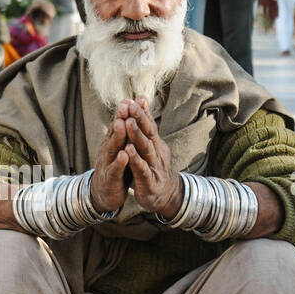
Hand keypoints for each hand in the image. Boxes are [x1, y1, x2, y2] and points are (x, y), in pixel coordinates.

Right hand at [90, 105, 130, 213]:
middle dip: (120, 118)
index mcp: (113, 142)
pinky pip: (115, 168)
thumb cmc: (116, 168)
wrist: (104, 193)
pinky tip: (124, 155)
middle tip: (125, 104)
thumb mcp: (121, 148)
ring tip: (122, 123)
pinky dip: (119, 162)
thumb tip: (130, 111)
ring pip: (112, 148)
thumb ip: (126, 132)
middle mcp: (108, 149)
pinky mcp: (110, 178)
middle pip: (114, 132)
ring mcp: (107, 163)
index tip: (132, 98)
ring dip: (117, 136)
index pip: (119, 124)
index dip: (125, 111)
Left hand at [120, 96, 180, 217]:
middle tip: (131, 105)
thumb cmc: (155, 168)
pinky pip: (142, 168)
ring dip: (137, 135)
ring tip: (129, 123)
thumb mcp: (152, 148)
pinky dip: (135, 159)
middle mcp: (157, 152)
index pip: (149, 124)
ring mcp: (154, 166)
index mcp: (155, 144)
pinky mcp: (149, 181)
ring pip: (146, 148)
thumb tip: (143, 106)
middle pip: (149, 132)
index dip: (143, 111)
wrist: (166, 196)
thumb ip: (146, 130)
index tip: (136, 97)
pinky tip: (128, 151)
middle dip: (140, 118)